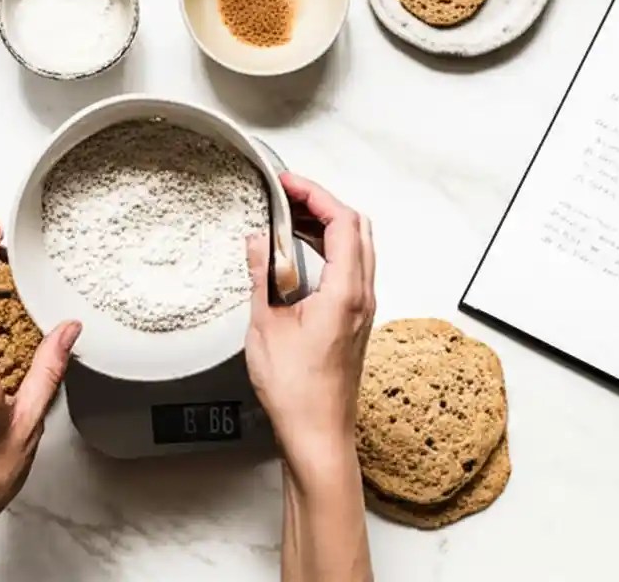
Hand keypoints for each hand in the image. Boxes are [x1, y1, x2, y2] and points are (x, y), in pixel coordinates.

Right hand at [244, 172, 375, 468]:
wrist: (317, 434)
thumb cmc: (297, 392)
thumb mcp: (266, 326)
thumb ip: (262, 277)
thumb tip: (256, 243)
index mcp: (346, 292)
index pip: (342, 221)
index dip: (316, 194)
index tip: (288, 184)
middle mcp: (363, 296)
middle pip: (357, 228)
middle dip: (324, 203)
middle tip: (289, 195)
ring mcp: (363, 309)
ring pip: (357, 248)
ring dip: (327, 226)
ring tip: (289, 218)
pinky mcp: (355, 320)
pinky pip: (351, 269)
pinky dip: (329, 249)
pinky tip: (299, 254)